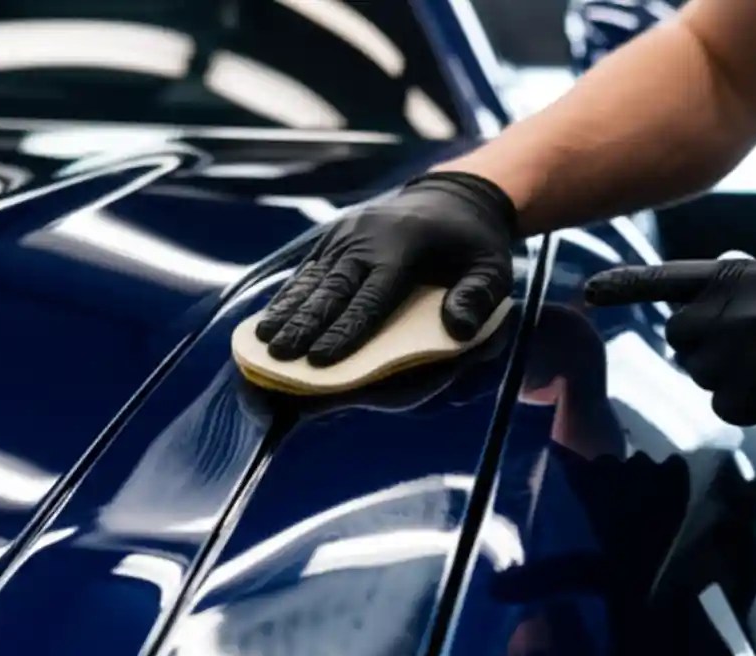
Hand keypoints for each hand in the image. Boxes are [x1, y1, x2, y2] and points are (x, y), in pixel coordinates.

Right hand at [254, 171, 516, 365]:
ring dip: (286, 311)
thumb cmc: (473, 243)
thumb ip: (477, 297)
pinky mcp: (334, 237)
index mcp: (403, 248)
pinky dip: (286, 296)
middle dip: (303, 325)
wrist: (452, 196)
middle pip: (330, 290)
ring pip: (311, 279)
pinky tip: (268, 319)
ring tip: (262, 341)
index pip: (369, 299)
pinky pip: (307, 271)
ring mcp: (345, 236)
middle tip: (280, 356)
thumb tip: (458, 330)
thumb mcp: (493, 267)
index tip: (320, 358)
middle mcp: (366, 240)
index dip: (344, 331)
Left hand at [584, 258, 755, 426]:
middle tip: (753, 347)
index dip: (626, 286)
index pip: (672, 280)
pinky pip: (724, 406)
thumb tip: (698, 302)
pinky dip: (750, 406)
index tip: (590, 292)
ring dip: (732, 376)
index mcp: (749, 273)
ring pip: (703, 373)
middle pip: (681, 335)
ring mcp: (744, 352)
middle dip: (704, 346)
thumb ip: (744, 290)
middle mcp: (738, 308)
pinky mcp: (755, 393)